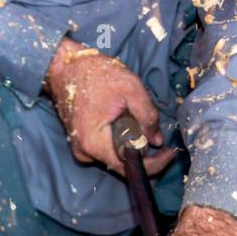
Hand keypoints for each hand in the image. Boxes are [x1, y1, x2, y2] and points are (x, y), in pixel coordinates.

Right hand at [45, 37, 178, 176]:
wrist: (66, 68)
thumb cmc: (96, 74)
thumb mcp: (131, 89)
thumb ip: (147, 116)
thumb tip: (157, 141)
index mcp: (95, 143)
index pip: (127, 167)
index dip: (153, 164)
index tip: (170, 153)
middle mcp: (85, 153)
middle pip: (122, 163)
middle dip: (142, 149)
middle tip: (155, 129)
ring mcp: (81, 150)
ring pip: (115, 155)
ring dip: (130, 142)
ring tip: (133, 116)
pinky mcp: (81, 144)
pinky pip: (106, 148)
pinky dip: (119, 138)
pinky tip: (121, 119)